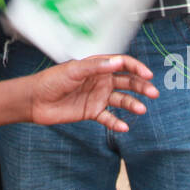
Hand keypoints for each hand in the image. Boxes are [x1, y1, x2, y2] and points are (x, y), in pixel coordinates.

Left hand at [28, 54, 158, 131]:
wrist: (36, 100)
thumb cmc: (52, 80)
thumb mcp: (73, 70)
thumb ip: (96, 66)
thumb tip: (118, 62)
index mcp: (97, 66)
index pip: (122, 64)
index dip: (136, 67)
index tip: (148, 75)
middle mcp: (100, 80)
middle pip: (126, 82)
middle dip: (141, 86)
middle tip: (153, 93)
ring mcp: (97, 96)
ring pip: (121, 100)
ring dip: (133, 104)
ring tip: (141, 110)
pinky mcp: (91, 112)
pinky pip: (108, 117)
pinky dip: (117, 122)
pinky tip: (124, 127)